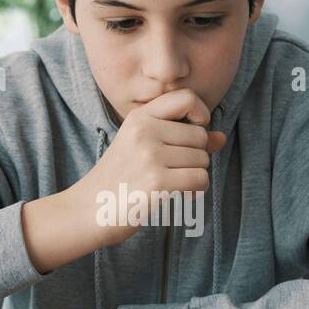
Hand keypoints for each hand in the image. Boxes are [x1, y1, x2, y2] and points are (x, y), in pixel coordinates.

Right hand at [70, 88, 225, 246]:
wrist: (88, 210)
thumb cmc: (119, 179)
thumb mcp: (142, 148)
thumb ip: (181, 138)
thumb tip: (220, 138)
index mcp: (139, 117)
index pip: (187, 97)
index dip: (200, 114)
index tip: (192, 134)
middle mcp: (144, 131)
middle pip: (200, 136)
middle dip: (195, 156)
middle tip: (172, 170)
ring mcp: (150, 156)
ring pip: (202, 160)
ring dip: (194, 176)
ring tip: (169, 183)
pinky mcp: (157, 182)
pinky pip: (200, 180)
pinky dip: (194, 191)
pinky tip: (175, 195)